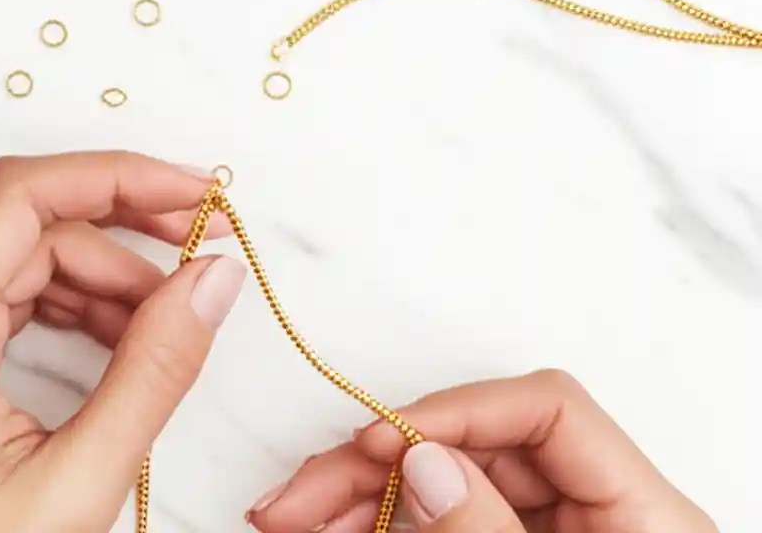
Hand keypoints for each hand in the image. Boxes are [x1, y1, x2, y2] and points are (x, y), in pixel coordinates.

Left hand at [0, 152, 246, 531]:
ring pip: (4, 258)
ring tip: (156, 329)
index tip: (190, 194)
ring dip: (90, 278)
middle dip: (117, 236)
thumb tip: (207, 284)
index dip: (117, 177)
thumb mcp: (74, 486)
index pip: (20, 196)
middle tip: (195, 262)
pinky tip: (106, 346)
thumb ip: (152, 373)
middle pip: (19, 224)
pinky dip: (53, 308)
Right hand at [246, 370, 716, 532]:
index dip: (457, 411)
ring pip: (441, 485)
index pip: (550, 411)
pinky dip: (379, 529)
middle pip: (476, 450)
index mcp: (640, 519)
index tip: (379, 441)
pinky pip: (437, 526)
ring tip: (291, 520)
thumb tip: (423, 460)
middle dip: (374, 465)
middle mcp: (593, 520)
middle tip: (300, 499)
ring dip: (358, 499)